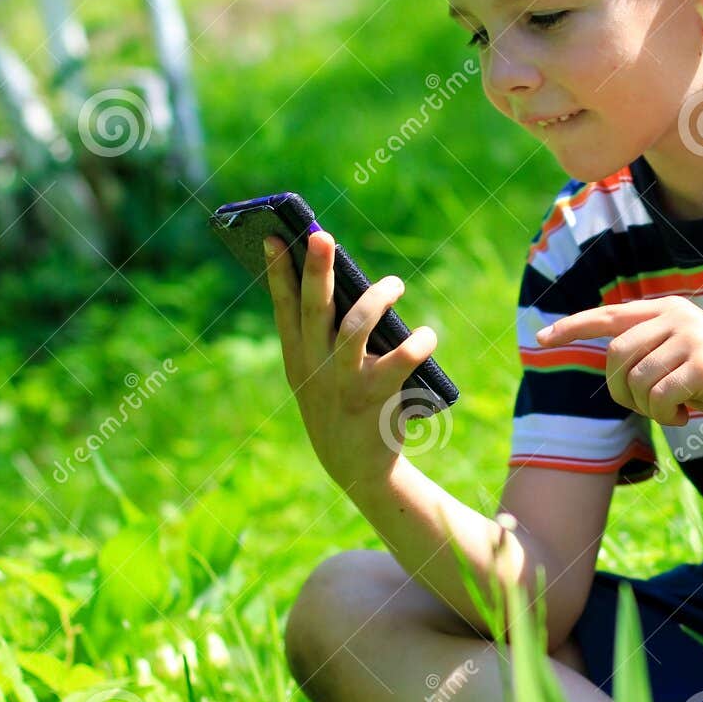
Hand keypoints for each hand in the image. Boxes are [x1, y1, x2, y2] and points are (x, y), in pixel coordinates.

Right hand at [264, 231, 438, 487]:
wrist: (357, 468)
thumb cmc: (341, 406)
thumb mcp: (318, 375)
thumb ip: (322, 338)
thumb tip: (340, 284)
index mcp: (298, 358)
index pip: (284, 308)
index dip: (278, 272)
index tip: (276, 237)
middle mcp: (315, 368)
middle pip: (314, 310)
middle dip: (317, 270)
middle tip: (322, 234)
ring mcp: (344, 383)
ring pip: (355, 328)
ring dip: (377, 298)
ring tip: (395, 284)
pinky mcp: (375, 397)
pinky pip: (402, 359)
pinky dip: (419, 341)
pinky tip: (427, 333)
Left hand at [536, 296, 702, 435]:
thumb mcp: (683, 356)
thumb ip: (651, 350)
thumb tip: (609, 362)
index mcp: (669, 310)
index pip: (609, 315)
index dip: (572, 327)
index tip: (541, 338)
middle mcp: (677, 316)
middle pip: (615, 356)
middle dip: (619, 391)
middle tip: (644, 408)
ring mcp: (691, 337)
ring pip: (636, 381)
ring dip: (648, 409)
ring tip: (672, 411)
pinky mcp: (702, 365)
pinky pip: (658, 397)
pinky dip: (665, 416)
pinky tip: (686, 416)